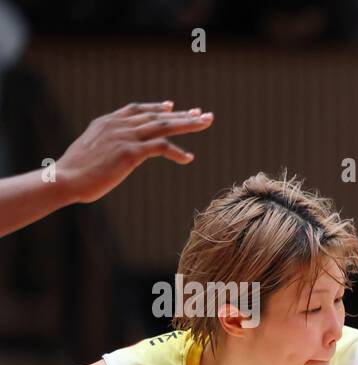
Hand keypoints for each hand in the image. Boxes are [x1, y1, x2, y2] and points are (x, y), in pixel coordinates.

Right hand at [57, 101, 214, 203]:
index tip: (173, 106)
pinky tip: (189, 158)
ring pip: (163, 126)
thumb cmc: (75, 173)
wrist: (65, 179)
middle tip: (203, 113)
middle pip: (156, 115)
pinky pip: (161, 147)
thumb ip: (105, 147)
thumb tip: (114, 155)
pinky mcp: (130, 152)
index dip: (156, 108)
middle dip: (182, 114)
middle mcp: (117, 125)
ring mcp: (124, 137)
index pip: (136, 110)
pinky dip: (177, 151)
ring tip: (206, 123)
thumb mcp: (91, 153)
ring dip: (187, 124)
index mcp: (106, 123)